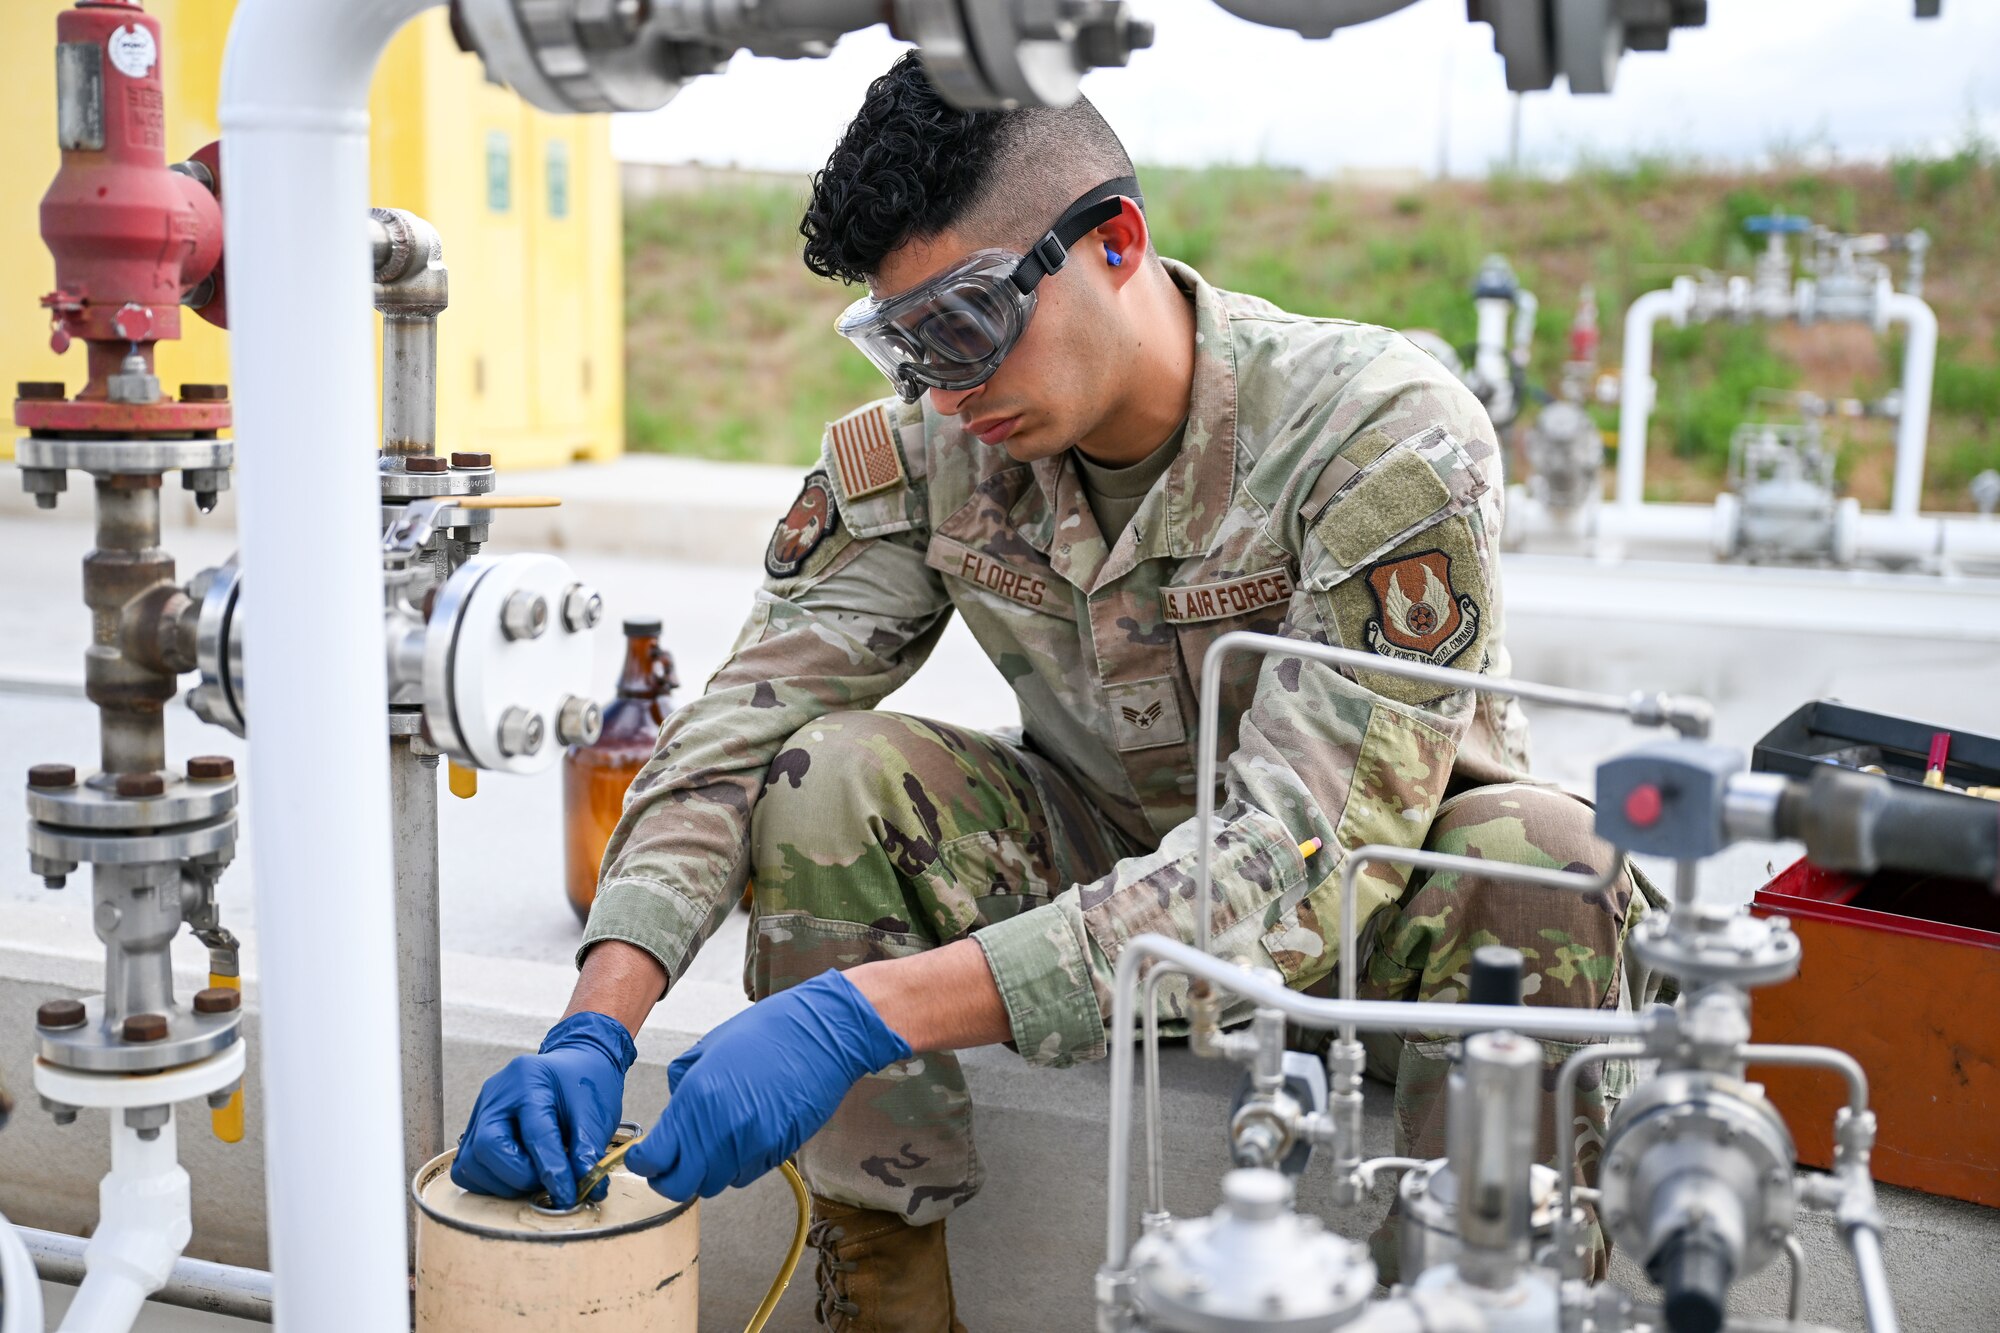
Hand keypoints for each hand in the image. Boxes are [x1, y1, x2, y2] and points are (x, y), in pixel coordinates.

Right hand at [450, 1011, 635, 1208]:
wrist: (572, 1065)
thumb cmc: (584, 1086)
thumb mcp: (596, 1113)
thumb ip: (588, 1152)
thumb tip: (590, 1191)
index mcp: (529, 1080)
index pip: (535, 1134)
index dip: (552, 1170)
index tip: (568, 1196)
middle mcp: (496, 1095)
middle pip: (488, 1147)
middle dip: (520, 1176)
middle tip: (549, 1182)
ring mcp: (480, 1112)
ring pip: (471, 1164)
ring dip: (505, 1183)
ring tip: (537, 1176)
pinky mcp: (474, 1130)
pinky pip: (467, 1168)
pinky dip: (491, 1181)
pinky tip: (518, 1174)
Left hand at [624, 970, 911, 1199]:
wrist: (822, 1034)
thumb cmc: (766, 1032)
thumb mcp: (707, 1048)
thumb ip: (681, 1086)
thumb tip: (673, 1117)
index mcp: (696, 1099)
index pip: (654, 1158)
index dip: (642, 1164)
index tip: (643, 1159)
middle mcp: (721, 1129)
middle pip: (679, 1187)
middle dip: (668, 1179)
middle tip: (670, 1165)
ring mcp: (752, 1145)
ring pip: (713, 1185)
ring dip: (705, 1171)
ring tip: (712, 1144)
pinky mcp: (778, 1152)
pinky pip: (744, 1175)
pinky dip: (735, 1165)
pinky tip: (742, 1138)